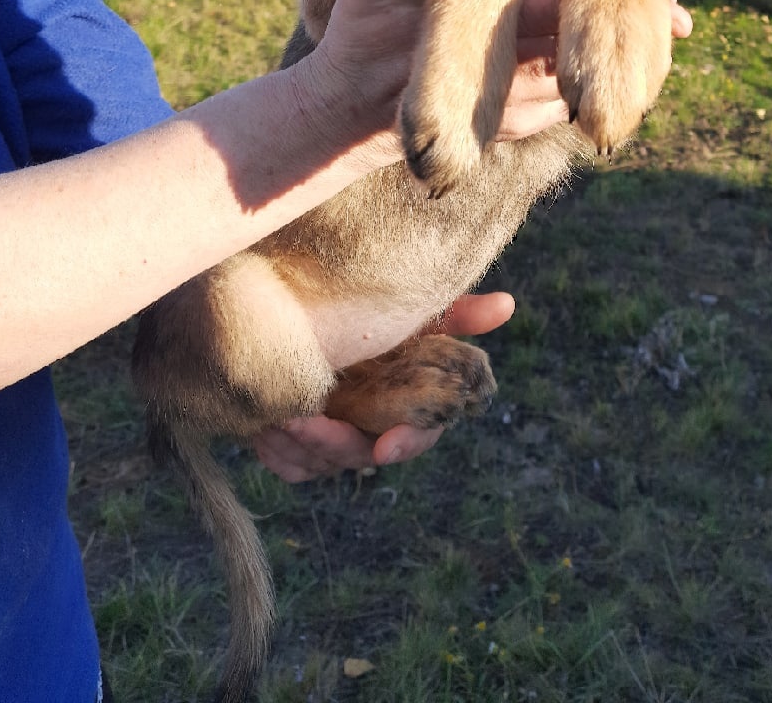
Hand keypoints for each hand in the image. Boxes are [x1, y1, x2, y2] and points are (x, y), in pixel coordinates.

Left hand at [252, 292, 515, 480]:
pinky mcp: (302, 452)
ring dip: (298, 446)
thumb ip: (458, 314)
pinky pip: (291, 468)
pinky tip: (263, 427)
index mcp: (408, 405)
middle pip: (360, 454)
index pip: (418, 435)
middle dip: (332, 444)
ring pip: (321, 464)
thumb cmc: (376, 320)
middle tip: (305, 422)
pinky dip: (278, 454)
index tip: (387, 444)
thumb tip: (507, 303)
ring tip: (275, 417)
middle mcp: (375, 429)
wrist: (317, 325)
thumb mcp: (417, 314)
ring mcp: (338, 443)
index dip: (405, 442)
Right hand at [298, 0, 692, 157]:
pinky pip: (567, 105)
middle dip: (626, 39)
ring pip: (580, 86)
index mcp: (475, 35)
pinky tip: (627, 63)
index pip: (552, 13)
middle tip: (680, 16)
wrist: (343, 122)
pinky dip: (595, 86)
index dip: (600, 3)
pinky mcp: (514, 128)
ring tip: (668, 30)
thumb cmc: (354, 40)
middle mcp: (505, 85)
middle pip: (580, 57)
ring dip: (619, 67)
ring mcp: (513, 115)